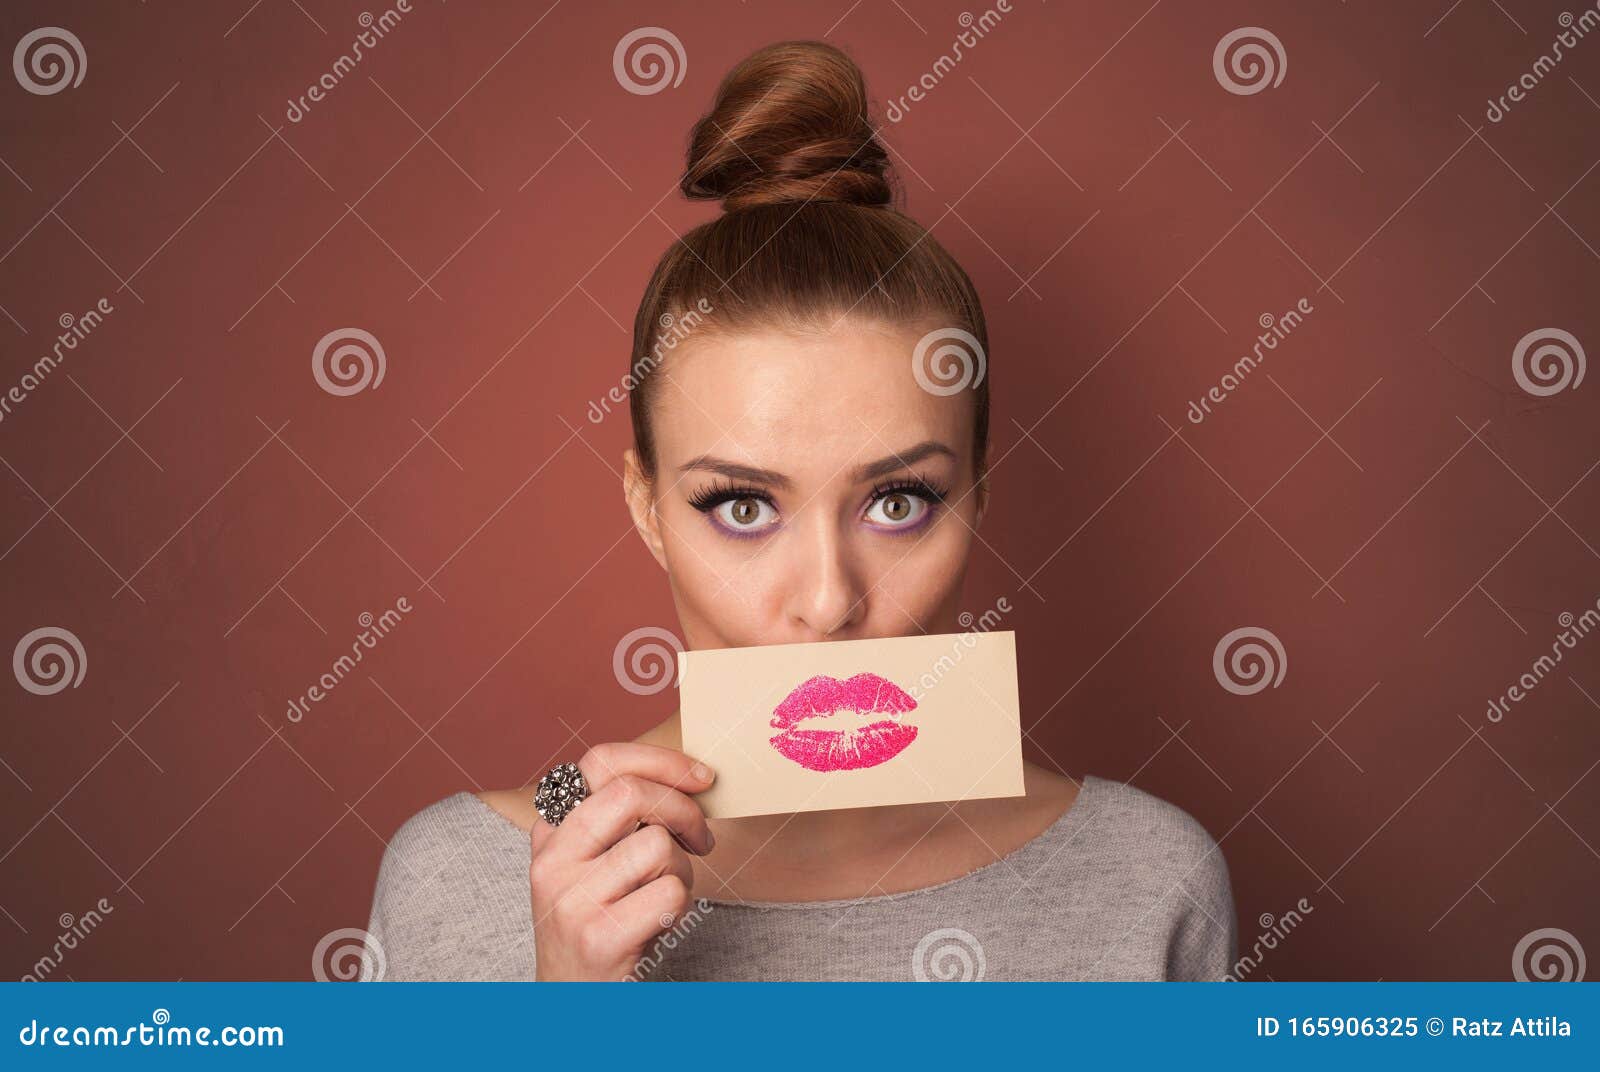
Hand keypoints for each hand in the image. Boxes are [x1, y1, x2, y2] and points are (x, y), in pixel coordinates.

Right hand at [528, 743, 715, 980]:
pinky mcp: (599, 937)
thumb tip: (690, 778)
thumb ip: (618, 823)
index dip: (661, 761)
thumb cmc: (599, 927)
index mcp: (550, 834)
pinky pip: (671, 892)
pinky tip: (659, 924)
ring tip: (665, 895)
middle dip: (683, 810)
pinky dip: (681, 906)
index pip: (600, 761)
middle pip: (631, 793)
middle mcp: (551, 861)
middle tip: (700, 840)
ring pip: (658, 845)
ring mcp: (571, 899)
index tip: (701, 777)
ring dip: (682, 869)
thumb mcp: (591, 868)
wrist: (572, 1007)